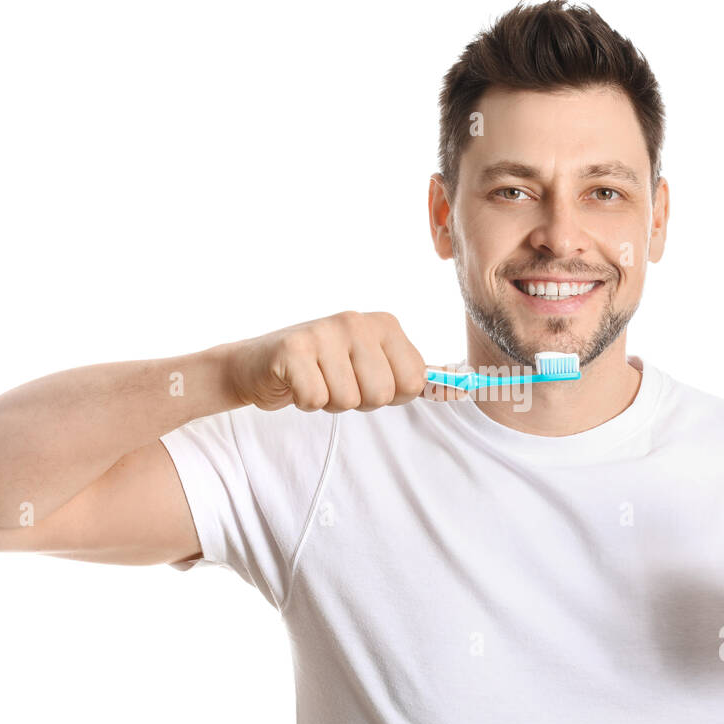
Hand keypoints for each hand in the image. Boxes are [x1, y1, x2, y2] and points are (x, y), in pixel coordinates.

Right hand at [228, 311, 462, 411]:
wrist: (260, 365)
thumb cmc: (324, 370)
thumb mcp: (373, 367)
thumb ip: (414, 377)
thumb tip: (463, 390)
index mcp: (385, 324)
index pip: (414, 381)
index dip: (392, 395)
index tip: (368, 381)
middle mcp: (357, 321)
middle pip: (383, 394)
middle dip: (359, 401)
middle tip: (337, 382)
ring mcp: (324, 331)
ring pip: (349, 400)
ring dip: (330, 402)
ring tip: (317, 380)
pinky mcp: (293, 349)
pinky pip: (317, 400)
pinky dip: (305, 402)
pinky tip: (297, 382)